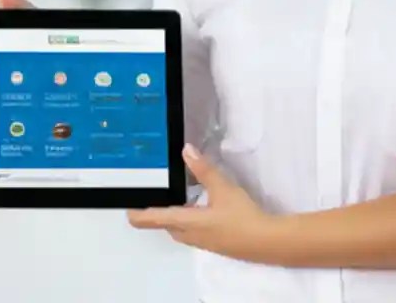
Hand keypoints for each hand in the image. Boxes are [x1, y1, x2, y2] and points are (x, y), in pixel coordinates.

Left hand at [127, 145, 278, 263]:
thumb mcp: (222, 187)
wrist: (267, 242)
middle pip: (167, 226)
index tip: (128, 211)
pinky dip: (191, 222)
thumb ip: (203, 169)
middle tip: (154, 200)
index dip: (140, 215)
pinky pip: (195, 233)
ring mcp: (204, 242)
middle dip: (158, 215)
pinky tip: (204, 211)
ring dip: (176, 218)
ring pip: (181, 231)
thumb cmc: (242, 216)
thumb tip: (186, 150)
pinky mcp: (216, 244)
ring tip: (178, 201)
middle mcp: (191, 235)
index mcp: (188, 222)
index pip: (155, 218)